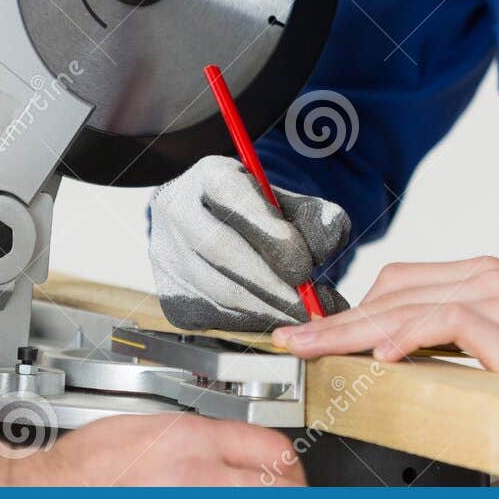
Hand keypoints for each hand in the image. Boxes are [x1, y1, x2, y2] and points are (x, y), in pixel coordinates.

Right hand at [5, 413, 303, 485]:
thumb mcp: (151, 427)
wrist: (46, 497)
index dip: (291, 464)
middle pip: (281, 492)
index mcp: (192, 443)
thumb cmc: (86, 468)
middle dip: (291, 495)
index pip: (274, 451)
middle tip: (291, 498)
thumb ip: (203, 437)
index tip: (290, 472)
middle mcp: (197, 481)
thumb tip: (242, 451)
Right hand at [150, 154, 349, 330]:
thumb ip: (314, 216)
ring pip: (214, 289)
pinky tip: (271, 318)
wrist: (215, 229)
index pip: (234, 198)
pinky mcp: (168, 293)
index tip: (304, 266)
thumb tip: (331, 236)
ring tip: (300, 317)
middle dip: (269, 284)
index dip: (270, 234)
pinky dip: (246, 323)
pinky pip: (210, 314)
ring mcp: (166, 253)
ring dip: (263, 309)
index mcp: (210, 176)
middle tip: (307, 306)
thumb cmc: (257, 216)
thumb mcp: (287, 203)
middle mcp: (177, 211)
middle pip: (219, 249)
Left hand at [273, 257, 498, 433]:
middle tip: (291, 347)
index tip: (311, 334)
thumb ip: (476, 358)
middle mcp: (487, 279)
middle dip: (333, 320)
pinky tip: (373, 358)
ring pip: (400, 303)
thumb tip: (428, 384)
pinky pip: (440, 324)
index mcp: (489, 282)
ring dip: (347, 331)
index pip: (399, 285)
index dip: (349, 310)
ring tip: (309, 355)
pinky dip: (399, 337)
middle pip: (387, 289)